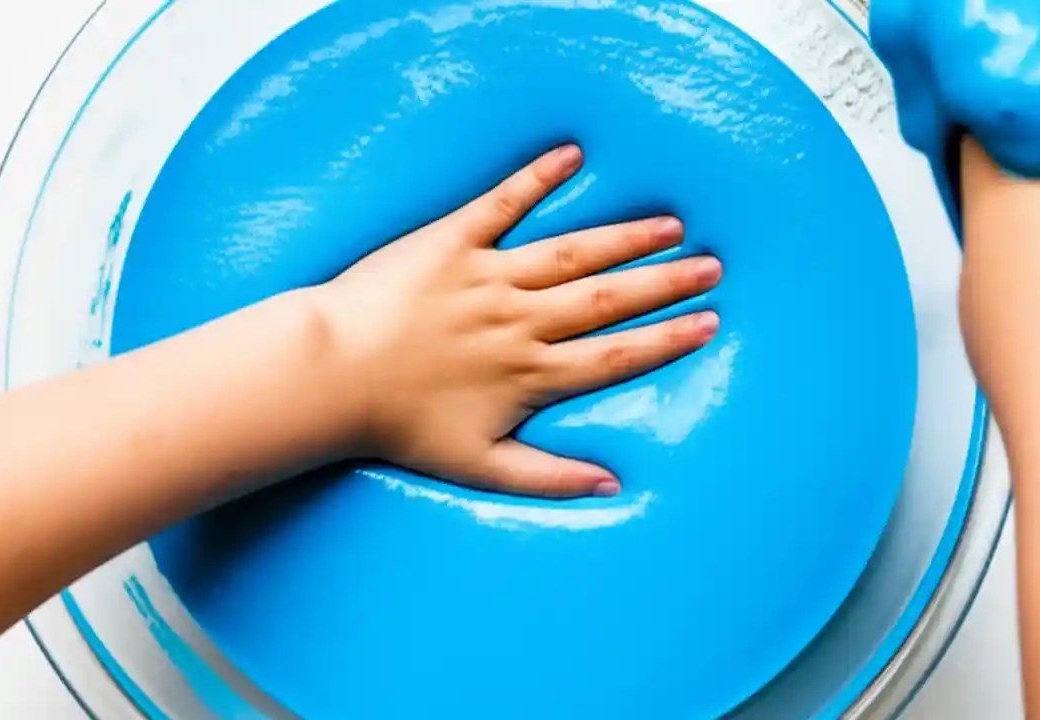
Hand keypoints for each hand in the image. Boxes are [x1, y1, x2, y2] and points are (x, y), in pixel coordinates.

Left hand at [312, 145, 720, 497]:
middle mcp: (520, 321)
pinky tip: (572, 155)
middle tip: (711, 265)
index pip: (615, 355)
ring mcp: (488, 276)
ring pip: (573, 252)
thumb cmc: (399, 426)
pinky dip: (538, 178)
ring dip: (626, 237)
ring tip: (670, 224)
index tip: (708, 322)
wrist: (327, 377)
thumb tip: (613, 483)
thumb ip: (549, 477)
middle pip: (608, 298)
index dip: (666, 339)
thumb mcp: (479, 467)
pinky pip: (503, 203)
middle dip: (665, 282)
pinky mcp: (451, 241)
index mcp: (531, 374)